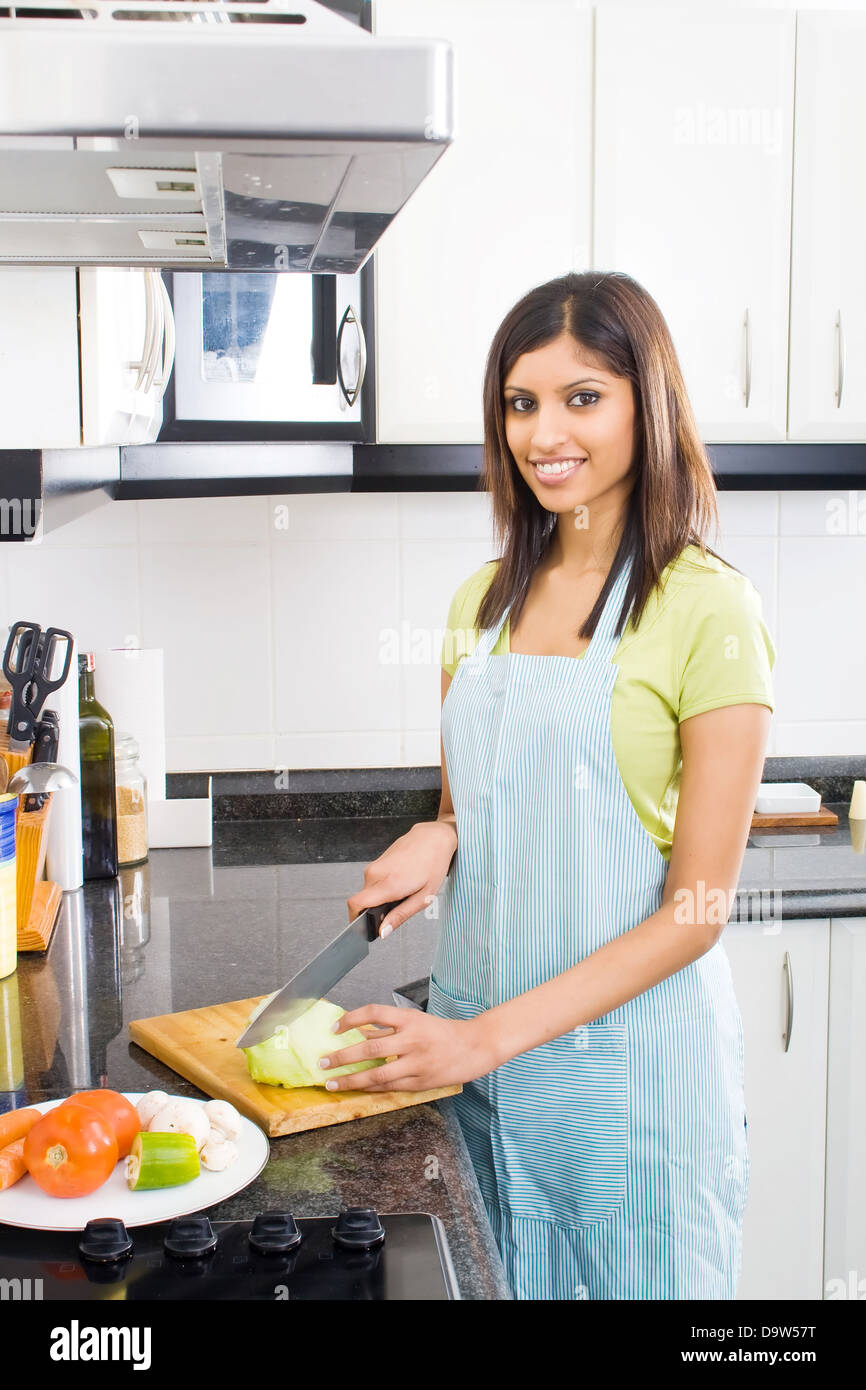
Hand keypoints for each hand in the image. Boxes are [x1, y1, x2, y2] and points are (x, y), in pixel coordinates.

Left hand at [316, 1005, 493, 1092]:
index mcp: (409, 1019)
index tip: (334, 1028)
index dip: (351, 1019)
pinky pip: (389, 1086)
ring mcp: (416, 1062)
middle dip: (342, 1056)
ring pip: (376, 1073)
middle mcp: (411, 1039)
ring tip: (331, 1083)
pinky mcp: (420, 1082)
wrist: (474, 1047)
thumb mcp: (416, 1021)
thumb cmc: (442, 1033)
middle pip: (370, 1047)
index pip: (374, 1013)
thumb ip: (388, 1027)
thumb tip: (360, 1031)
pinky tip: (355, 1088)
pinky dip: (369, 1087)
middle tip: (322, 1062)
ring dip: (350, 1079)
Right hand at [346, 820, 457, 937]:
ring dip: (380, 898)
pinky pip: (373, 882)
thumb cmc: (433, 865)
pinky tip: (401, 882)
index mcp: (388, 883)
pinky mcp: (376, 861)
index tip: (366, 927)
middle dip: (373, 910)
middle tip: (398, 907)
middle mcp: (376, 873)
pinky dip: (382, 887)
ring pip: (368, 892)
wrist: (434, 837)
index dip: (356, 920)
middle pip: (361, 901)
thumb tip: (383, 932)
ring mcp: (374, 865)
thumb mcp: (424, 897)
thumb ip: (400, 916)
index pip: (355, 904)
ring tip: (403, 891)